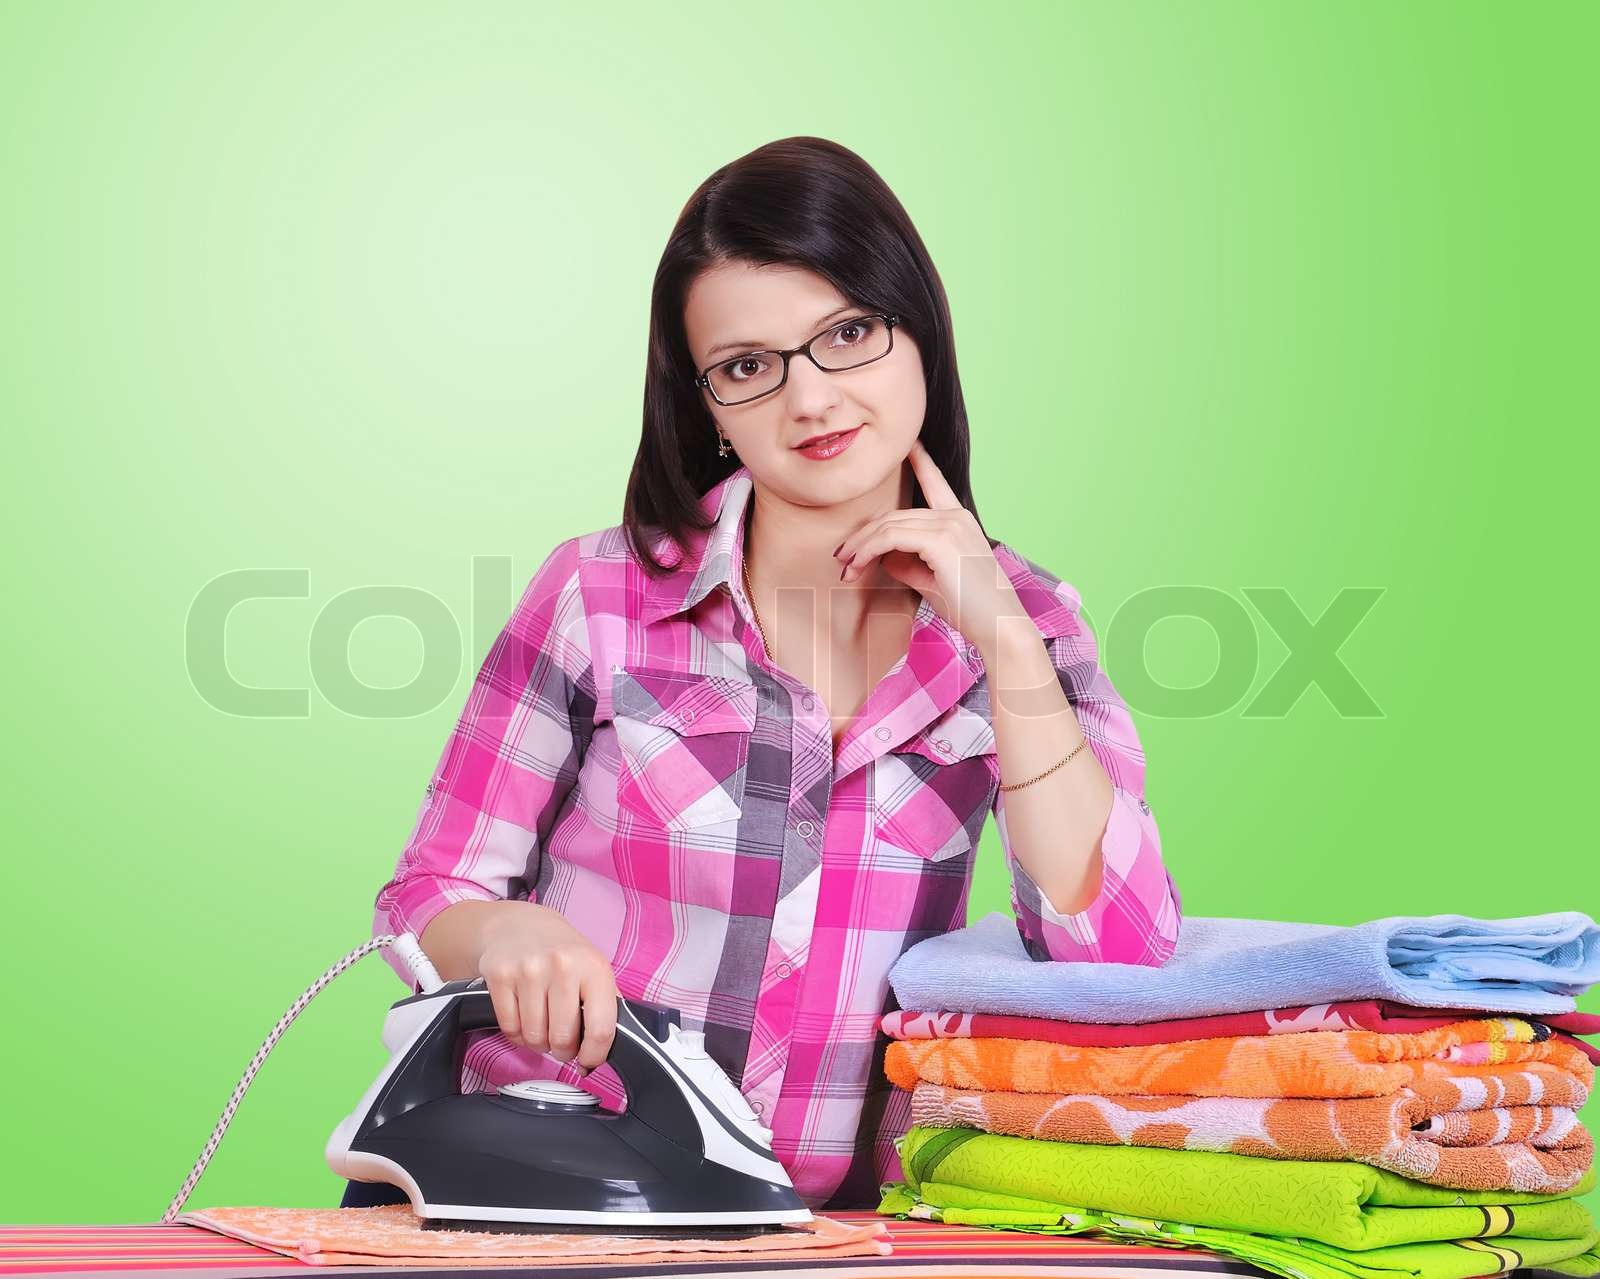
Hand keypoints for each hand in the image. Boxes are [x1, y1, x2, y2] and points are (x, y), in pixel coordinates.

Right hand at [476, 903, 618, 1069]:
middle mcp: (562, 966)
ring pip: (534, 1037)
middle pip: (562, 1039)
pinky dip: (517, 1034)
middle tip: (563, 1042)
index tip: (589, 1061)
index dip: (594, 1055)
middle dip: (563, 1050)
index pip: (600, 1028)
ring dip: (539, 1043)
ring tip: (543, 1026)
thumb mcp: (594, 968)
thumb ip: (608, 1003)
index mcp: (594, 967)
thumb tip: (620, 1043)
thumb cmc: (562, 952)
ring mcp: (529, 970)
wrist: (519, 925)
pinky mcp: (501, 976)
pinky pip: (510, 1029)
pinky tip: (524, 1018)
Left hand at [833, 438, 1031, 659]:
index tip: (909, 443)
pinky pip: (890, 539)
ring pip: (888, 527)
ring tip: (844, 568)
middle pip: (894, 516)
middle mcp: (955, 516)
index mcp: (959, 520)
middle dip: (862, 536)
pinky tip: (856, 567)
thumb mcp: (932, 580)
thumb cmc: (970, 608)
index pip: (935, 481)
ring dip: (859, 547)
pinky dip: (867, 552)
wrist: (998, 626)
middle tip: (841, 558)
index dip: (920, 460)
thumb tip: (881, 556)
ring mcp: (949, 525)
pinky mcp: (940, 540)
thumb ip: (907, 562)